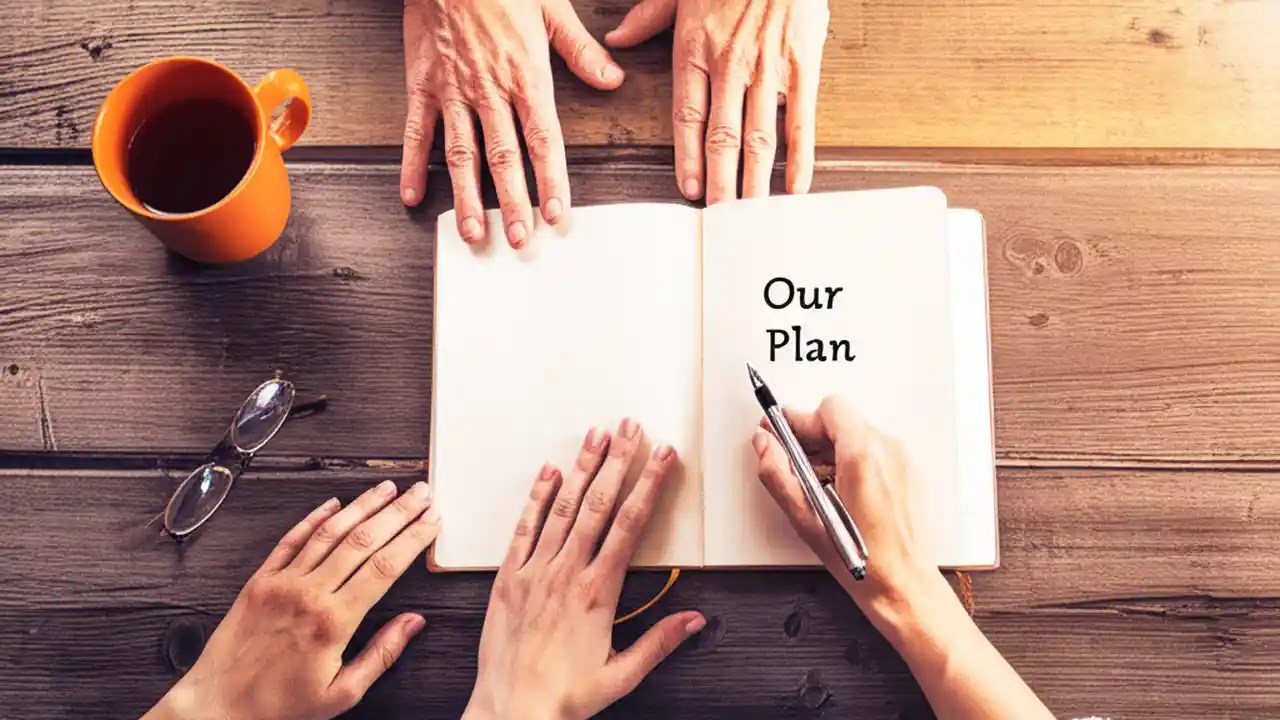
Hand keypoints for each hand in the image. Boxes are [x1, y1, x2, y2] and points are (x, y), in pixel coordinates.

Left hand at [142, 481, 441, 719]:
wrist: (219, 706)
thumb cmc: (279, 706)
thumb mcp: (341, 693)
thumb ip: (382, 654)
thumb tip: (414, 623)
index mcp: (334, 622)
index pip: (385, 567)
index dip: (413, 539)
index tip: (432, 522)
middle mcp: (308, 594)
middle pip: (363, 540)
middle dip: (397, 512)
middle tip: (420, 494)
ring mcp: (282, 583)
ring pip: (329, 532)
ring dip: (362, 506)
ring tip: (386, 489)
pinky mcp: (260, 581)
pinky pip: (291, 540)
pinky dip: (314, 518)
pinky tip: (334, 503)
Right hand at [401, 0, 625, 246]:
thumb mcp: (552, 7)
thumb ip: (581, 50)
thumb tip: (612, 80)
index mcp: (526, 75)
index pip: (543, 140)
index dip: (551, 181)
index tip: (557, 214)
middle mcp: (489, 90)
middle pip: (504, 158)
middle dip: (512, 203)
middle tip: (520, 239)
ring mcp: (452, 91)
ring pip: (461, 154)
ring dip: (467, 197)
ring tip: (472, 232)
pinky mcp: (421, 84)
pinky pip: (415, 131)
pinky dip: (412, 165)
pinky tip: (412, 195)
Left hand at [465, 420, 704, 719]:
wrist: (510, 711)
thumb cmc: (563, 697)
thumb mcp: (622, 675)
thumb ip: (659, 642)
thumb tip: (694, 619)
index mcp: (598, 592)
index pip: (630, 525)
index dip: (649, 485)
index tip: (662, 457)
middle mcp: (566, 573)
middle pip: (598, 505)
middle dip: (618, 462)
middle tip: (630, 428)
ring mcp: (534, 571)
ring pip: (562, 508)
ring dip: (581, 468)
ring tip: (595, 436)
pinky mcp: (508, 577)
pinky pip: (524, 528)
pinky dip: (537, 497)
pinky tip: (548, 472)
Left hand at [606, 0, 829, 203]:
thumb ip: (647, 18)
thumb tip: (615, 42)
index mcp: (696, 48)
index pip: (687, 117)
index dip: (688, 158)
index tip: (689, 189)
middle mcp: (730, 64)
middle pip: (723, 137)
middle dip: (721, 183)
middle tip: (719, 220)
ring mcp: (769, 67)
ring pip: (759, 136)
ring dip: (754, 181)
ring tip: (750, 214)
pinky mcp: (804, 63)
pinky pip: (800, 119)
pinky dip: (799, 157)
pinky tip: (795, 186)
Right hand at [751, 397, 938, 623]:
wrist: (904, 587)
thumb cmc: (863, 562)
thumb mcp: (806, 518)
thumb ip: (778, 474)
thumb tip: (765, 446)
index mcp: (863, 455)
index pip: (828, 408)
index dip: (800, 420)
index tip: (782, 432)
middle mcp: (889, 451)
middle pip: (844, 421)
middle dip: (815, 437)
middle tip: (795, 462)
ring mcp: (905, 462)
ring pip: (860, 436)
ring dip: (835, 452)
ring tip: (820, 485)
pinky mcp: (913, 475)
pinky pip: (878, 453)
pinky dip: (856, 463)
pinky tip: (843, 493)